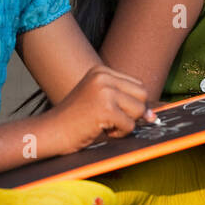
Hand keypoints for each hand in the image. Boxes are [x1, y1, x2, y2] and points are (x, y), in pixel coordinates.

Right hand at [39, 65, 153, 155]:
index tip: (116, 113)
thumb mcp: (99, 100)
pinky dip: (120, 133)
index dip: (133, 104)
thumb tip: (153, 115)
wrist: (50, 132)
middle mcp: (103, 77)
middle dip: (133, 112)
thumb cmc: (75, 120)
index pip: (137, 85)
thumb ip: (125, 101)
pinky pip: (130, 125)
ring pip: (139, 110)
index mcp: (101, 71)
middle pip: (142, 95)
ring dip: (126, 124)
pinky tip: (100, 130)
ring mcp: (104, 92)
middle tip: (111, 120)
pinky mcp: (105, 110)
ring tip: (105, 124)